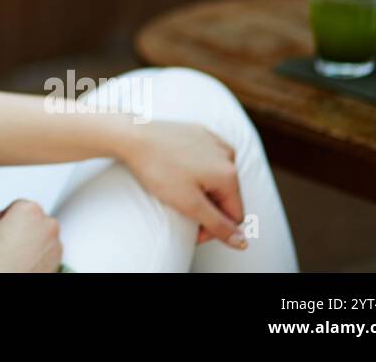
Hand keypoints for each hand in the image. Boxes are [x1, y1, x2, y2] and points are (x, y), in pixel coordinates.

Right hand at [0, 198, 62, 271]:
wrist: (1, 281)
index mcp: (30, 209)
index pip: (17, 205)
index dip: (6, 217)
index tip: (0, 228)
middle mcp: (48, 224)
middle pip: (33, 219)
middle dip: (21, 227)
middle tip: (6, 241)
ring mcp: (55, 243)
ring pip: (41, 236)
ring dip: (31, 241)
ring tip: (14, 254)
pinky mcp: (58, 261)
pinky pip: (46, 252)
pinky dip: (38, 255)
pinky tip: (23, 261)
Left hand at [119, 120, 248, 249]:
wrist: (132, 136)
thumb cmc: (159, 169)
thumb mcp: (190, 204)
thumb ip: (219, 226)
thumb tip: (243, 243)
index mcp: (230, 174)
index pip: (234, 216)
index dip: (214, 229)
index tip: (191, 230)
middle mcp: (228, 155)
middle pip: (227, 196)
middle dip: (208, 207)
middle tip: (180, 208)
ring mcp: (214, 140)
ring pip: (217, 178)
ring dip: (202, 189)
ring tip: (177, 188)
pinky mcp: (200, 132)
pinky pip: (207, 159)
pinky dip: (196, 170)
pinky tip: (177, 170)